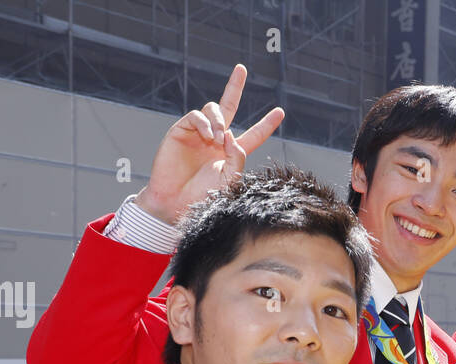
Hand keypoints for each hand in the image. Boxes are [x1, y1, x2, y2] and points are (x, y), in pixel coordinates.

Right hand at [135, 64, 283, 224]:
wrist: (174, 202)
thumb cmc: (202, 196)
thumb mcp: (229, 180)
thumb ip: (237, 157)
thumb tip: (231, 133)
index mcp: (231, 153)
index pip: (253, 135)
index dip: (266, 124)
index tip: (281, 112)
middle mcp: (215, 139)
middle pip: (228, 106)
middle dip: (234, 86)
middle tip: (242, 69)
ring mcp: (198, 133)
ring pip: (214, 109)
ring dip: (220, 120)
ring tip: (218, 139)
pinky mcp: (181, 131)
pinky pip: (196, 116)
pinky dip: (205, 123)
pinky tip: (208, 136)